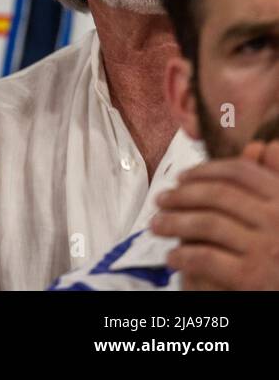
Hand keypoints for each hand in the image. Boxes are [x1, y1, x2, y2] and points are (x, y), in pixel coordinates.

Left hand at [153, 140, 278, 289]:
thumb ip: (270, 180)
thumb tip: (258, 145)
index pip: (240, 173)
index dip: (205, 171)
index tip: (181, 177)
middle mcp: (278, 220)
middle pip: (217, 195)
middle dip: (181, 195)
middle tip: (160, 200)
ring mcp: (266, 249)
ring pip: (206, 224)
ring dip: (173, 223)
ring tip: (156, 226)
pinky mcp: (251, 277)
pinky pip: (205, 257)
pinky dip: (182, 256)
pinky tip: (171, 258)